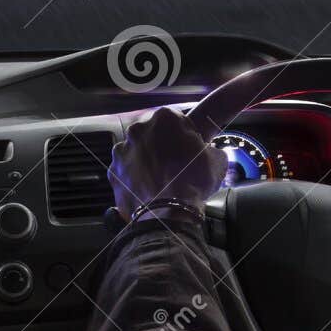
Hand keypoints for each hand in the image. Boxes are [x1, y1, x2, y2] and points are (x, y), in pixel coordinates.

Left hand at [110, 107, 225, 219]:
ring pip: (136, 152)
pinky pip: (125, 172)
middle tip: (175, 164)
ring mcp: (123, 150)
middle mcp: (139, 129)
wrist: (168, 212)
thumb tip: (210, 154)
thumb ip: (210, 150)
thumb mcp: (217, 160)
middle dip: (161, 146)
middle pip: (152, 133)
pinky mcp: (113, 171)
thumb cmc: (193, 183)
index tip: (188, 146)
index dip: (183, 134)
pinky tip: (147, 190)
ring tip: (161, 180)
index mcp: (166, 118)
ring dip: (145, 161)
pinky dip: (133, 179)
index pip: (175, 119)